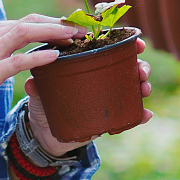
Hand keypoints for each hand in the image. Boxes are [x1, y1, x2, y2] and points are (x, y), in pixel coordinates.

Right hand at [0, 14, 79, 137]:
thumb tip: (14, 56)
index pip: (25, 21)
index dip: (52, 23)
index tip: (71, 27)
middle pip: (32, 21)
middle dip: (61, 23)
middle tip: (83, 28)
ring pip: (29, 32)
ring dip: (57, 33)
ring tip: (78, 37)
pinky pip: (19, 60)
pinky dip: (39, 57)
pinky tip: (56, 57)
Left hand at [22, 55, 152, 155]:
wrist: (45, 134)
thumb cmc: (45, 105)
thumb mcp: (40, 94)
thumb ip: (38, 88)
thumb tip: (32, 83)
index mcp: (89, 66)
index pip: (111, 51)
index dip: (127, 45)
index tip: (138, 44)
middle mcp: (104, 80)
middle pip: (129, 68)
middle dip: (141, 66)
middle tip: (142, 71)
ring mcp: (109, 99)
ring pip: (134, 89)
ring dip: (144, 86)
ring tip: (144, 89)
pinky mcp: (111, 119)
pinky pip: (130, 116)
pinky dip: (141, 115)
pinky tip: (147, 114)